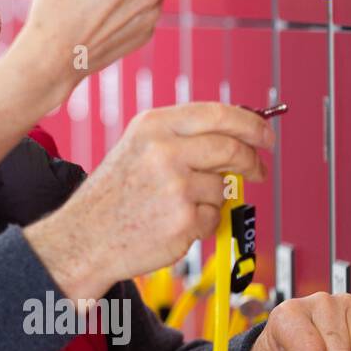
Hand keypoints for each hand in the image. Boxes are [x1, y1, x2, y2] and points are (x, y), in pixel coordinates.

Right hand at [23, 102, 272, 300]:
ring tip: (180, 205)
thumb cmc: (112, 196)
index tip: (265, 136)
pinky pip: (214, 216)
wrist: (85, 237)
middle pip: (232, 148)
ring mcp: (176, 185)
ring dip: (214, 198)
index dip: (251, 124)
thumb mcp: (138, 148)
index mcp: (153, 126)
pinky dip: (202, 223)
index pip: (219, 114)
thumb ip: (182, 138)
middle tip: (257, 170)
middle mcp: (164, 150)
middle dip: (252, 161)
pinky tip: (172, 223)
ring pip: (224, 186)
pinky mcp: (184, 218)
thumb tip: (236, 137)